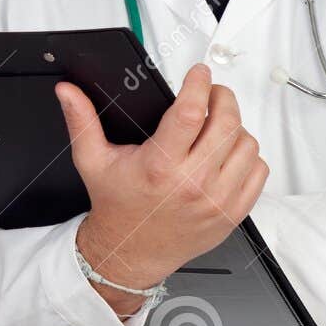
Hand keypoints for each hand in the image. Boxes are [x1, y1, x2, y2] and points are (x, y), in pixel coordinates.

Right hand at [56, 63, 268, 312]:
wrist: (130, 252)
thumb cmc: (117, 206)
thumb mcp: (93, 160)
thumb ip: (81, 120)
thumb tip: (68, 91)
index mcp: (161, 166)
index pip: (192, 112)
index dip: (199, 83)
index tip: (198, 73)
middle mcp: (193, 183)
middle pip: (227, 123)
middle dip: (222, 98)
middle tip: (211, 94)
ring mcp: (217, 200)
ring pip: (247, 144)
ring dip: (236, 128)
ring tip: (218, 126)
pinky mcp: (233, 213)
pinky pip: (258, 172)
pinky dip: (248, 156)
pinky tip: (228, 154)